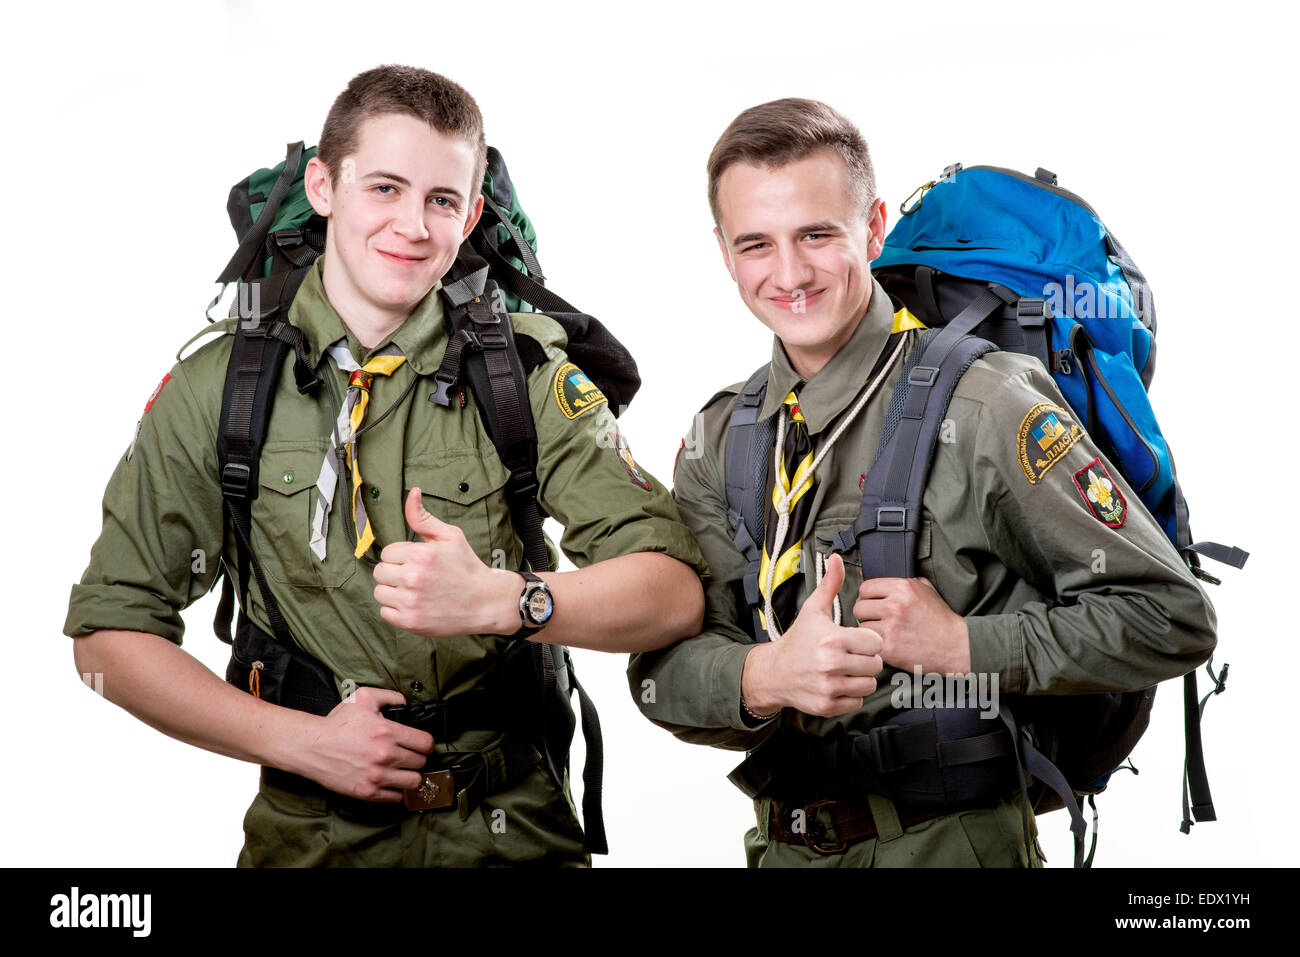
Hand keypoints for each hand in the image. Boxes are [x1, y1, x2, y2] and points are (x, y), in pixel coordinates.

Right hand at [297, 686, 433, 801]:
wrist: (312, 746)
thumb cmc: (336, 723)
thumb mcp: (363, 698)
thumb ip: (389, 696)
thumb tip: (405, 703)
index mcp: (388, 732)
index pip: (426, 743)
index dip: (426, 743)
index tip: (422, 744)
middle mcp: (385, 755)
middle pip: (421, 762)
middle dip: (418, 758)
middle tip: (410, 756)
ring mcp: (377, 776)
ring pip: (413, 782)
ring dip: (411, 776)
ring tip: (404, 771)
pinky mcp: (367, 791)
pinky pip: (396, 797)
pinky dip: (397, 791)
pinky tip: (391, 782)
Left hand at [372, 488, 520, 637]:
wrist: (486, 602)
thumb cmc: (467, 568)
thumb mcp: (450, 536)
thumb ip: (424, 517)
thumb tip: (413, 493)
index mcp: (420, 554)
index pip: (388, 553)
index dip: (401, 556)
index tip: (416, 562)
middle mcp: (413, 577)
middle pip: (380, 572)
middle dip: (395, 572)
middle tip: (415, 576)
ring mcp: (411, 601)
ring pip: (380, 592)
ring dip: (393, 591)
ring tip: (414, 591)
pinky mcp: (411, 621)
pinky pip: (385, 612)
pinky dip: (396, 610)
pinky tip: (414, 604)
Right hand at [741, 554, 883, 717]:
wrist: (774, 672)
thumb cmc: (798, 640)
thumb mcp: (813, 610)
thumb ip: (830, 584)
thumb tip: (836, 558)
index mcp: (832, 639)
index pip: (876, 643)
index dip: (868, 640)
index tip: (857, 640)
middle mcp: (831, 664)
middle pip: (875, 664)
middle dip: (866, 659)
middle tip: (852, 655)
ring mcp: (829, 687)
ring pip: (869, 684)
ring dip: (861, 678)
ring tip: (847, 669)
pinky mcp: (828, 705)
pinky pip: (857, 701)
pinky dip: (852, 694)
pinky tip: (839, 683)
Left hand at [852, 576, 969, 674]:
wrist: (956, 645)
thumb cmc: (940, 619)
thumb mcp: (925, 589)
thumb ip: (901, 581)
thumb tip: (871, 573)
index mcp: (902, 587)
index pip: (865, 588)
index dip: (868, 597)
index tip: (875, 604)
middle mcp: (895, 605)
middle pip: (859, 607)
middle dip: (867, 615)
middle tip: (878, 620)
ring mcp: (891, 627)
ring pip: (862, 626)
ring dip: (870, 631)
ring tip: (886, 633)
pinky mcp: (890, 647)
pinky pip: (869, 642)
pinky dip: (876, 644)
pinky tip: (889, 643)